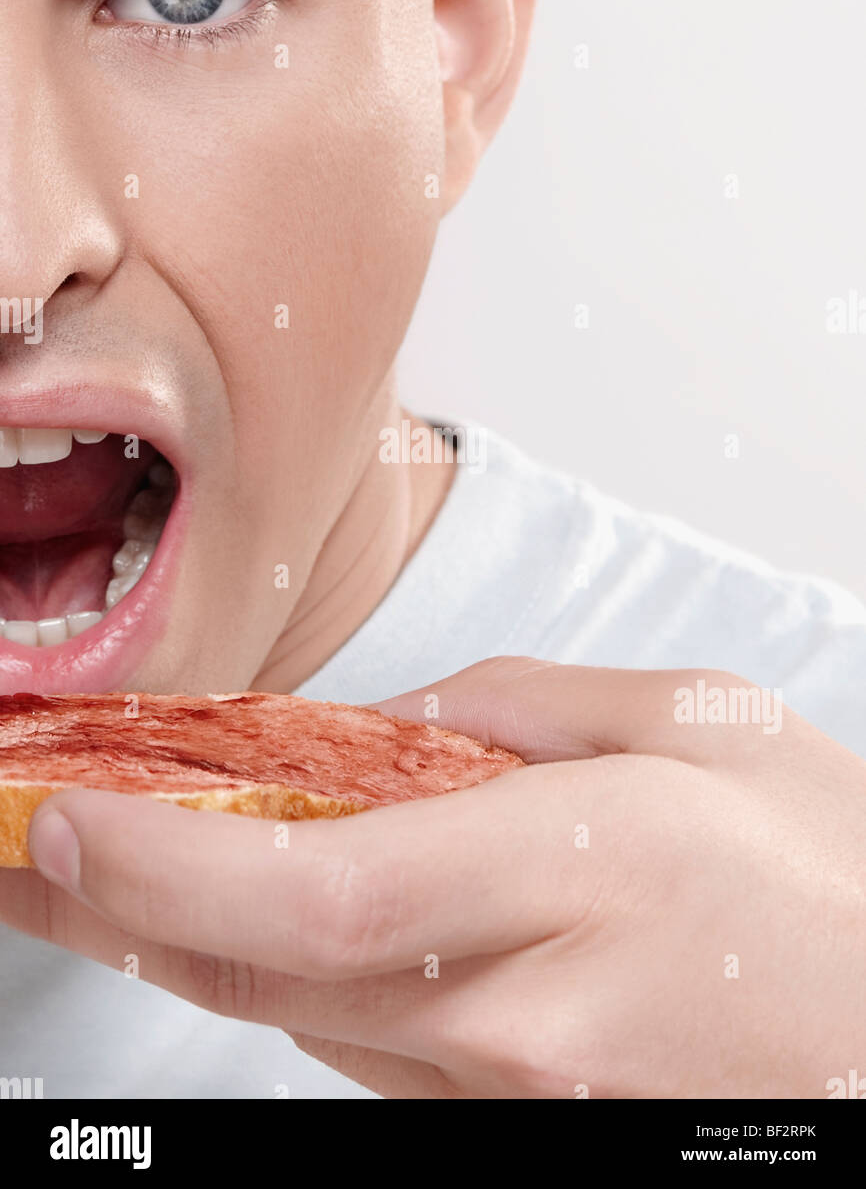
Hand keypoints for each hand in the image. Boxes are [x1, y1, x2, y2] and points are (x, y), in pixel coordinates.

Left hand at [1, 657, 863, 1097]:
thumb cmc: (837, 875)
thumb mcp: (705, 725)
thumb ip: (529, 708)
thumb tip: (392, 725)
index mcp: (580, 877)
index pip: (321, 895)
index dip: (171, 867)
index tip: (68, 820)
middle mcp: (525, 1017)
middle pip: (272, 974)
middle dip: (122, 908)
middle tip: (34, 849)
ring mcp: (516, 1094)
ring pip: (308, 1017)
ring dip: (195, 941)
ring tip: (108, 868)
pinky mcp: (516, 1126)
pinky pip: (373, 1050)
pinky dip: (297, 977)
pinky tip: (263, 921)